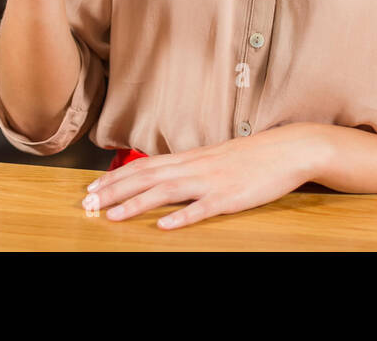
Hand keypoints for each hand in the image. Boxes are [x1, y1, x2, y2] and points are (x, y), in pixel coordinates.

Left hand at [81, 123, 321, 229]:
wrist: (288, 150)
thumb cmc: (253, 156)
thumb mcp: (215, 158)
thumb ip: (190, 167)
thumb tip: (166, 176)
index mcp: (191, 158)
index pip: (145, 166)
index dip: (116, 177)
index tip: (92, 188)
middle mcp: (195, 166)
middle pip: (147, 177)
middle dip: (114, 190)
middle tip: (87, 203)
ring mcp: (212, 181)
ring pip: (167, 191)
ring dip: (136, 204)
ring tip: (112, 216)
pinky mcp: (230, 197)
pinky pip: (202, 208)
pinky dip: (181, 217)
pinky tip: (163, 227)